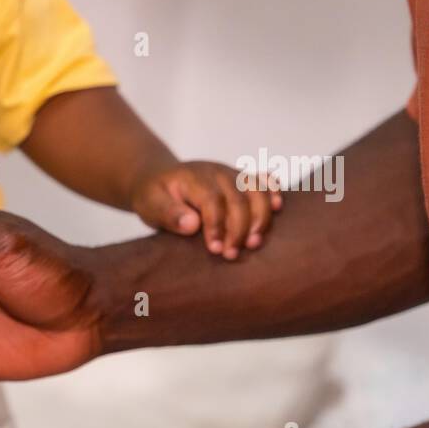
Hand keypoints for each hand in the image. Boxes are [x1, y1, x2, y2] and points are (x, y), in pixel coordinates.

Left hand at [130, 160, 280, 259]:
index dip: (217, 226)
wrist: (159, 179)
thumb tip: (192, 225)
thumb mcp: (150, 204)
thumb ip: (168, 214)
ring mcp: (231, 174)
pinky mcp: (241, 180)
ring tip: (254, 242)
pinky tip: (278, 208)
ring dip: (261, 217)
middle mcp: (216, 173)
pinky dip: (274, 191)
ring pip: (256, 190)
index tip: (215, 249)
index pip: (212, 201)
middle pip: (238, 199)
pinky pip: (263, 180)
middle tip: (232, 254)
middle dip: (239, 229)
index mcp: (193, 178)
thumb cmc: (155, 196)